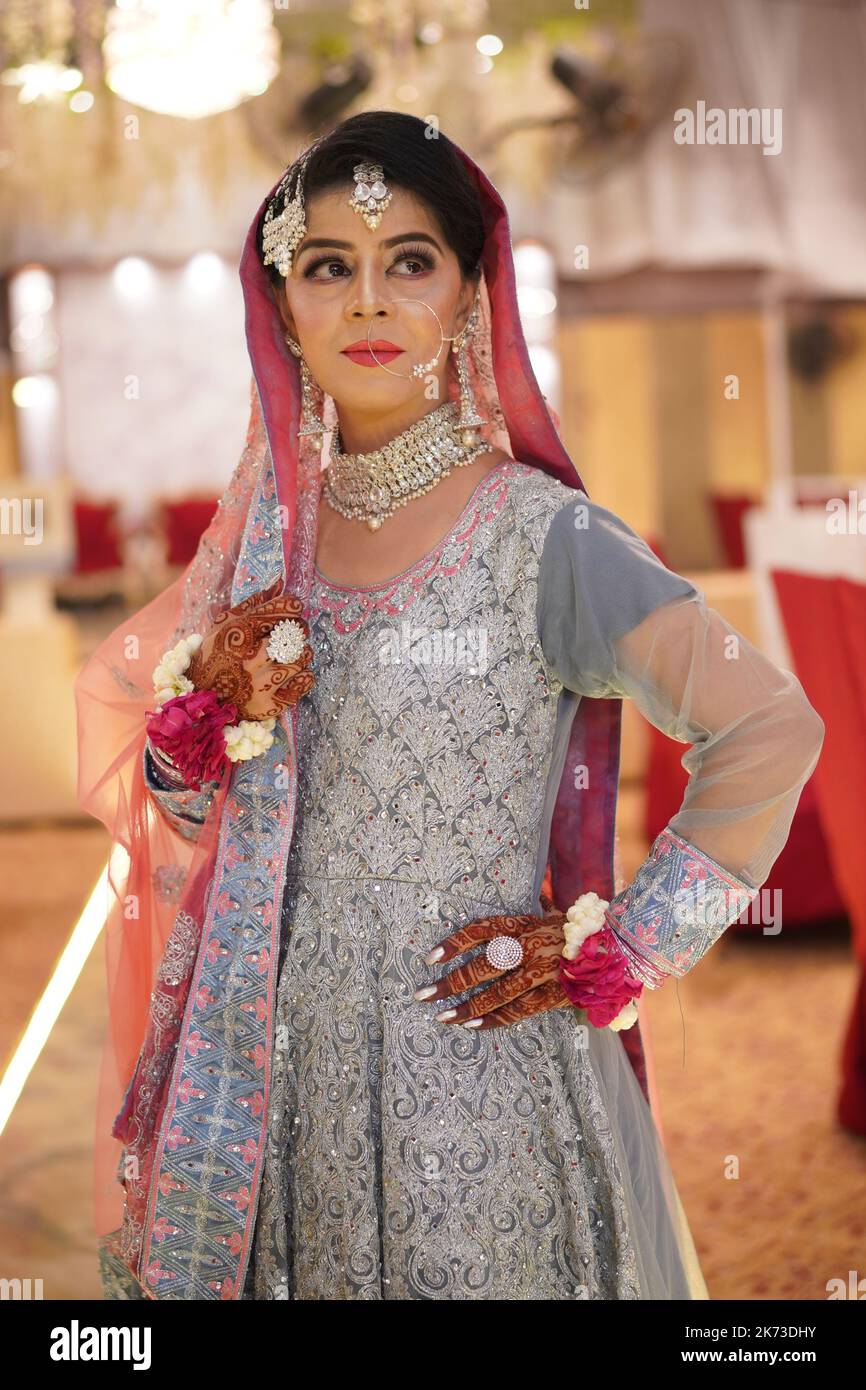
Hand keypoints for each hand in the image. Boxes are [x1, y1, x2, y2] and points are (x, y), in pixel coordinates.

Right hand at [186, 578, 314, 720]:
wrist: (202, 700)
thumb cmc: (216, 655)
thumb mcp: (224, 624)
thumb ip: (253, 603)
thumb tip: (279, 583)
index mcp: (238, 633)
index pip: (283, 610)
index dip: (292, 606)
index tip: (293, 608)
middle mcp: (250, 657)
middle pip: (296, 632)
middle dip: (297, 629)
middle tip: (291, 633)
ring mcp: (261, 683)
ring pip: (303, 656)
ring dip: (300, 653)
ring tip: (288, 655)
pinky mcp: (270, 704)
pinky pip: (305, 681)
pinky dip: (303, 675)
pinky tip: (290, 673)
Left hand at [413, 906, 573, 1030]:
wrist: (621, 946)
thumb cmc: (581, 929)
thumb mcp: (552, 913)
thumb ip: (531, 910)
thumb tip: (521, 901)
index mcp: (525, 923)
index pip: (481, 930)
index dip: (455, 943)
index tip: (431, 956)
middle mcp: (529, 946)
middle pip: (482, 966)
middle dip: (450, 981)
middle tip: (424, 994)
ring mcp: (541, 972)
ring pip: (496, 993)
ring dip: (466, 1006)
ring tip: (442, 1016)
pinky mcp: (554, 995)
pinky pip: (519, 1011)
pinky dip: (494, 1020)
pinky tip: (473, 1026)